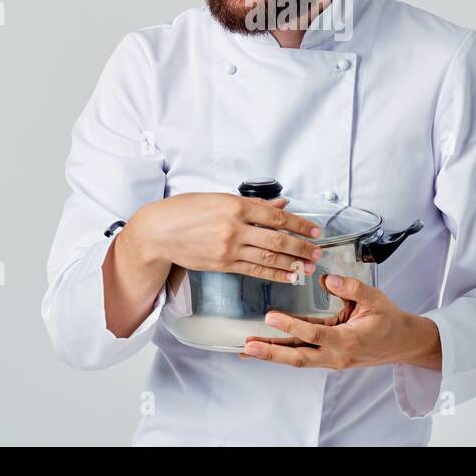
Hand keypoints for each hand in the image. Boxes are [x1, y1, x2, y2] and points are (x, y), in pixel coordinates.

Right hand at [126, 193, 323, 283]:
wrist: (158, 232)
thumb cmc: (186, 211)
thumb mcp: (220, 199)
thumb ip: (253, 204)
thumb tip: (281, 204)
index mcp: (236, 205)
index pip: (276, 215)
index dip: (300, 224)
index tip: (315, 230)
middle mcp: (234, 227)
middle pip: (277, 240)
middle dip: (301, 247)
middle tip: (317, 252)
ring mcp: (229, 248)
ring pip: (268, 258)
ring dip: (293, 264)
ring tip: (309, 266)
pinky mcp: (223, 264)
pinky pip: (254, 270)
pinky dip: (275, 274)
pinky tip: (289, 276)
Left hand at [238, 274, 440, 370]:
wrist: (402, 343)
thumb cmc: (389, 320)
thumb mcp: (374, 298)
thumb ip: (351, 287)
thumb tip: (325, 278)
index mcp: (348, 340)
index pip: (314, 334)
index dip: (292, 326)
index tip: (271, 316)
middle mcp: (336, 355)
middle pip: (299, 358)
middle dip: (271, 353)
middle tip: (247, 347)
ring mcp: (331, 360)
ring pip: (298, 360)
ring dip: (273, 354)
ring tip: (248, 349)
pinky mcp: (328, 358)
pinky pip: (303, 356)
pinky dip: (284, 352)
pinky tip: (267, 347)